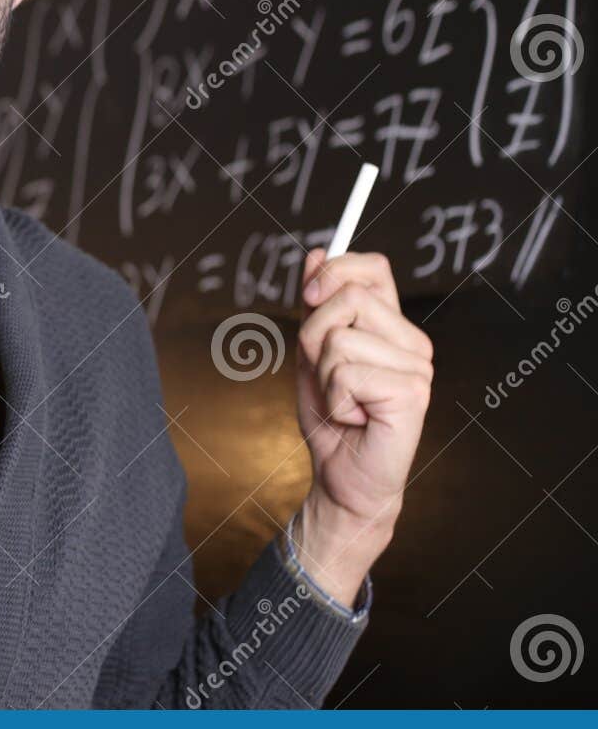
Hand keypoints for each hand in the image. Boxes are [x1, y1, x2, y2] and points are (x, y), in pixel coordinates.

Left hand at [292, 248, 432, 602]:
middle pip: (346, 297)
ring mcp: (418, 367)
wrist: (341, 476)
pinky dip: (334, 400)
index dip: (336, 270)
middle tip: (325, 376)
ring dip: (322, 375)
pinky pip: (345, 372)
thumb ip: (315, 305)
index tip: (309, 295)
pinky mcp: (412, 393)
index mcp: (391, 327)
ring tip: (342, 402)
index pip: (373, 267)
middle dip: (312, 335)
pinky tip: (354, 418)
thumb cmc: (331, 418)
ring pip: (338, 338)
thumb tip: (316, 251)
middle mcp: (412, 341)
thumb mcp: (311, 353)